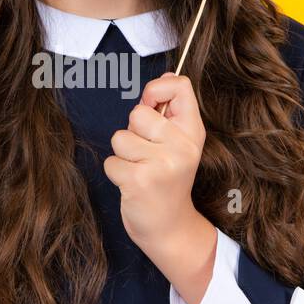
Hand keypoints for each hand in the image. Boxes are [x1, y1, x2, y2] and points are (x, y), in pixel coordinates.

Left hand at [102, 72, 206, 253]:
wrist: (170, 228)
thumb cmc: (169, 181)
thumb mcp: (180, 144)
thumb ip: (172, 111)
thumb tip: (167, 74)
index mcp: (192, 132)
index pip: (179, 86)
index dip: (156, 91)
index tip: (152, 108)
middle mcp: (181, 146)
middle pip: (138, 113)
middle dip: (133, 132)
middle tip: (146, 154)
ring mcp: (161, 164)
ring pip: (120, 138)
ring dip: (123, 155)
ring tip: (139, 170)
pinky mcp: (139, 181)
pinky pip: (111, 161)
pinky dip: (116, 173)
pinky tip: (132, 184)